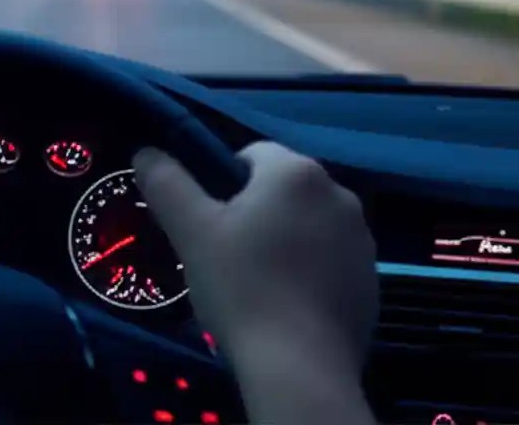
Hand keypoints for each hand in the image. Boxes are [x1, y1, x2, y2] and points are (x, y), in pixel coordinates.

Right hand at [134, 142, 375, 420]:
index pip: (251, 155)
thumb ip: (167, 183)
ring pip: (309, 225)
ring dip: (287, 240)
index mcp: (296, 172)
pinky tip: (289, 305)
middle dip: (257, 213)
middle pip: (283, 190)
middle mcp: (339, 194)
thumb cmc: (241, 287)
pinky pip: (332, 261)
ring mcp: (363, 239)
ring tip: (259, 284)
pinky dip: (311, 272)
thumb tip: (146, 152)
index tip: (210, 224)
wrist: (298, 366)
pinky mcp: (372, 279)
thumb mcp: (191, 232)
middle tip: (229, 256)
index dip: (223, 185)